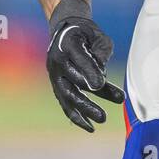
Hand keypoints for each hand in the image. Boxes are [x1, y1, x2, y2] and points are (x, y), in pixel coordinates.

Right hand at [46, 0, 123, 131]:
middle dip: (87, 99)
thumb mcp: (99, 37)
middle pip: (71, 83)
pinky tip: (91, 127)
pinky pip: (65, 103)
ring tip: (102, 119)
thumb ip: (101, 54)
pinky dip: (76, 116)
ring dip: (84, 110)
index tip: (101, 83)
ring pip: (67, 96)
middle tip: (104, 112)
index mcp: (67, 42)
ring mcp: (54, 74)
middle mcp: (57, 60)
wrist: (65, 31)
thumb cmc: (87, 34)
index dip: (89, 71)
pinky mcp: (57, 85)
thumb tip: (100, 81)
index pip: (79, 58)